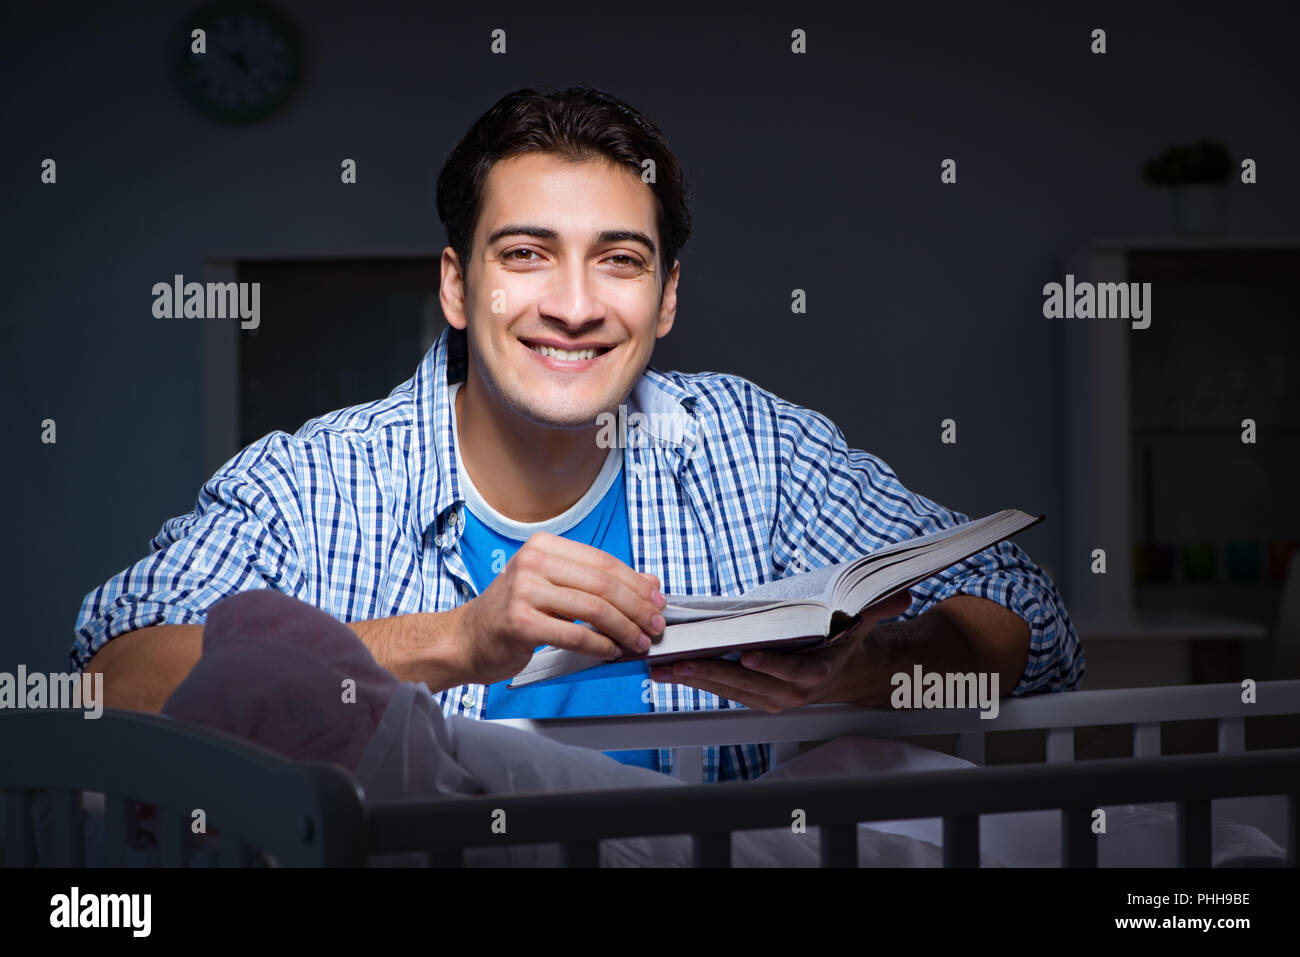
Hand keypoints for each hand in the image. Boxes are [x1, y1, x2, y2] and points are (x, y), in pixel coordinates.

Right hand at [449, 532, 667, 683]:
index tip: (657, 602)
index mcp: (544, 545)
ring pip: (593, 609)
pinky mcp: (519, 622)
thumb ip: (599, 583)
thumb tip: (650, 584)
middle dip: (637, 608)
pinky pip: (574, 635)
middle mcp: (533, 561)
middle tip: (654, 626)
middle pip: (602, 584)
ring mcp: (524, 590)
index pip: (603, 562)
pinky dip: (599, 646)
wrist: (467, 639)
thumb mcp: (556, 588)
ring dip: (623, 629)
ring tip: (638, 642)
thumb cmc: (513, 614)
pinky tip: (611, 651)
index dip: (636, 583)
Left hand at [648, 590, 912, 712]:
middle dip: (710, 673)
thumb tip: (899, 594)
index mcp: (815, 674)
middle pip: (746, 684)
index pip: (791, 674)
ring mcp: (767, 697)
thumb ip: (877, 608)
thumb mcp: (862, 622)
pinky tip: (669, 669)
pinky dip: (694, 679)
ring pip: (726, 689)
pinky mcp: (749, 695)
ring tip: (663, 666)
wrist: (843, 674)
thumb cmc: (843, 643)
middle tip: (679, 661)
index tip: (746, 656)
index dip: (769, 667)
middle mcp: (788, 692)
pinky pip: (719, 688)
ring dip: (693, 678)